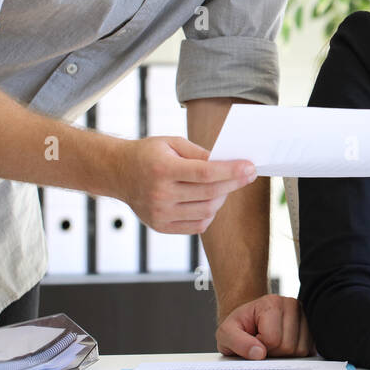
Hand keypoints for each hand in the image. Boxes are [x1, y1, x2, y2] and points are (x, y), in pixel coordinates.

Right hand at [112, 136, 256, 233]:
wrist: (118, 173)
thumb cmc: (149, 154)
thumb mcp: (172, 143)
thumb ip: (200, 153)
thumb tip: (228, 162)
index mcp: (162, 170)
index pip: (205, 173)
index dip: (231, 171)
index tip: (251, 167)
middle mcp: (160, 194)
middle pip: (209, 194)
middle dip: (234, 183)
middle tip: (248, 174)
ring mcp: (160, 214)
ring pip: (206, 211)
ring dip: (222, 198)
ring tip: (225, 186)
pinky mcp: (160, 226)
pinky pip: (197, 226)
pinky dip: (209, 214)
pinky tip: (209, 201)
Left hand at [216, 294, 312, 358]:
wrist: (250, 319)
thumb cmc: (239, 326)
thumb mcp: (226, 333)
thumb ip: (238, 343)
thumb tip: (259, 354)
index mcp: (271, 303)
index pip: (273, 340)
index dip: (260, 348)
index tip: (252, 340)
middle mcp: (292, 305)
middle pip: (289, 346)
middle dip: (273, 352)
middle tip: (262, 343)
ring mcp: (304, 315)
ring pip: (301, 350)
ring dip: (285, 355)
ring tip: (272, 344)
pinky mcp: (311, 326)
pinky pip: (310, 350)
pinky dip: (295, 354)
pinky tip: (284, 346)